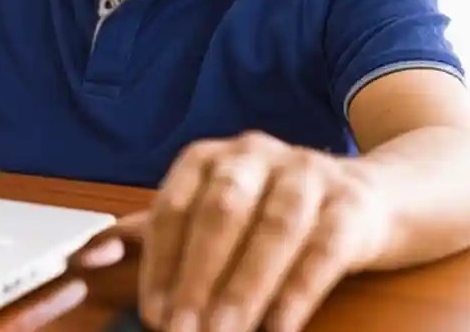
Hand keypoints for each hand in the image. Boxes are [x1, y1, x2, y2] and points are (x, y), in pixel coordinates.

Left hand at [76, 131, 393, 331]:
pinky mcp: (352, 204)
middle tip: (181, 331)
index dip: (161, 264)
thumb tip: (91, 253)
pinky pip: (322, 250)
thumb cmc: (277, 207)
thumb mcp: (218, 206)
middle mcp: (256, 155)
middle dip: (197, 277)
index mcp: (211, 157)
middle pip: (220, 214)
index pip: (174, 208)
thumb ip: (160, 231)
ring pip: (273, 230)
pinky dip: (297, 292)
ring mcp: (308, 174)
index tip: (153, 314)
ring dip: (244, 289)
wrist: (378, 195)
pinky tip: (278, 328)